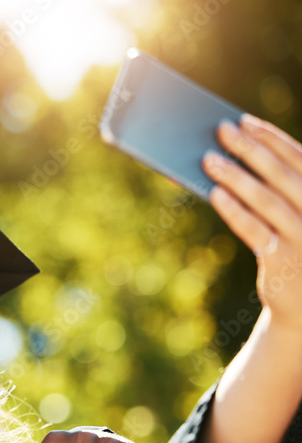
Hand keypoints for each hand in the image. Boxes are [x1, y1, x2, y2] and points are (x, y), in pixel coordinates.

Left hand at [205, 116, 301, 332]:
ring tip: (209, 160)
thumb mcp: (296, 216)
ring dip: (236, 177)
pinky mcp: (284, 262)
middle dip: (250, 150)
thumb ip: (278, 189)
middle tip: (221, 131)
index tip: (245, 120)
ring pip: (266, 200)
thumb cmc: (295, 249)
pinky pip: (254, 230)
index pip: (301, 159)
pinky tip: (214, 194)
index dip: (272, 138)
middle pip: (282, 175)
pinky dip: (234, 210)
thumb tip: (233, 157)